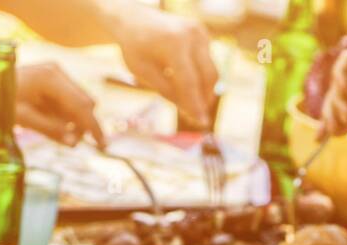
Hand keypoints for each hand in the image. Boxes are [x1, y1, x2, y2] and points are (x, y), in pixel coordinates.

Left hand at [15, 63, 105, 146]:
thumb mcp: (23, 118)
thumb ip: (50, 130)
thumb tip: (74, 143)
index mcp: (50, 79)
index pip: (81, 106)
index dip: (93, 127)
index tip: (103, 145)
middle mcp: (57, 72)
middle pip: (85, 103)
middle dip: (82, 124)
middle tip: (69, 141)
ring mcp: (56, 74)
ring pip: (78, 103)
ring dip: (72, 120)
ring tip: (50, 128)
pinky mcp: (53, 79)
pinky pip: (68, 100)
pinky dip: (64, 114)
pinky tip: (47, 118)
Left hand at [109, 4, 216, 127]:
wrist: (134, 18)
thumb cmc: (135, 48)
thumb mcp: (144, 73)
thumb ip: (168, 91)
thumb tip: (191, 111)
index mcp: (174, 44)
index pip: (190, 81)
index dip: (196, 104)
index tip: (202, 122)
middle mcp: (192, 35)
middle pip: (208, 76)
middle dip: (204, 99)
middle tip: (198, 119)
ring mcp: (200, 32)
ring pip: (211, 70)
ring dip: (204, 90)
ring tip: (191, 105)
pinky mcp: (204, 33)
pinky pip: (207, 62)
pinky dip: (200, 76)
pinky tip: (185, 82)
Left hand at [323, 42, 346, 136]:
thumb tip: (332, 131)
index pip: (343, 107)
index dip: (329, 122)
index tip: (319, 139)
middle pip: (338, 94)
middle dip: (330, 113)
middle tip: (333, 127)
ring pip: (339, 79)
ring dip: (335, 97)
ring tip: (343, 113)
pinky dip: (340, 76)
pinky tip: (344, 93)